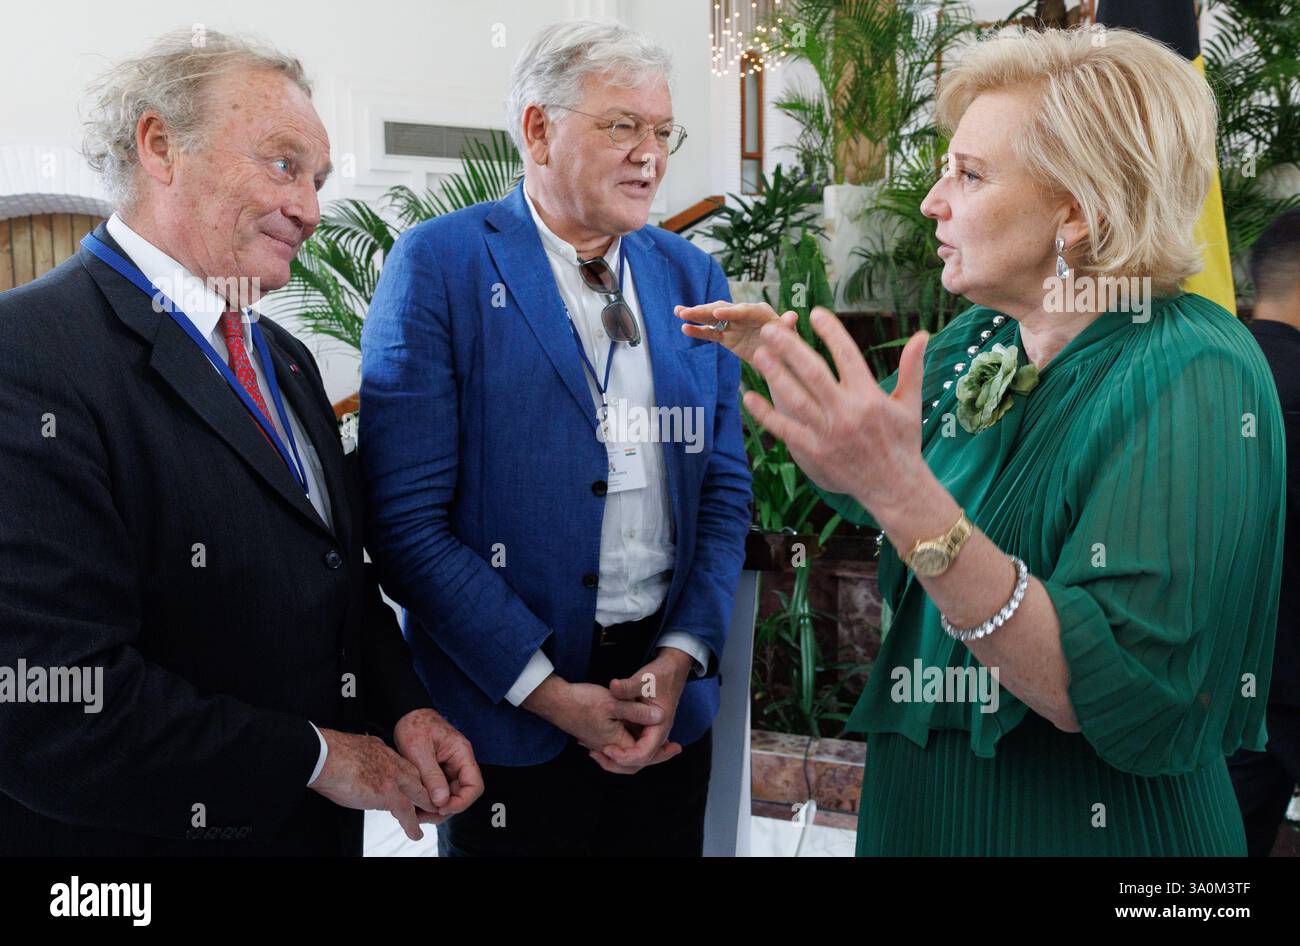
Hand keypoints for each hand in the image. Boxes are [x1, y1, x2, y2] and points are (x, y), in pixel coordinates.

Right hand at [309, 728, 435, 840]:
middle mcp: (391, 761)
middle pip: (415, 777)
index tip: (409, 785)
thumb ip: (361, 756)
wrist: (323, 756)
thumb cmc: (328, 753)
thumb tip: (359, 766)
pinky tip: (416, 834)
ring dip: (424, 807)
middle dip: (422, 790)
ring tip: (430, 817)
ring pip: (417, 793)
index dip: (407, 776)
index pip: (401, 764)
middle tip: (428, 802)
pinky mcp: (388, 793)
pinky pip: (407, 812)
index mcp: (381, 748)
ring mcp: (392, 777)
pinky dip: (412, 825)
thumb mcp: (350, 748)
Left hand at [393, 707, 483, 824]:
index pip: (474, 785)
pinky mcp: (438, 772)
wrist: (406, 713)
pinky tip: (414, 804)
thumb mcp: (419, 750)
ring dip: (435, 807)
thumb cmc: (414, 725)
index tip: (442, 808)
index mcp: (461, 754)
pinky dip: (428, 800)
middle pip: (462, 794)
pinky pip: (438, 791)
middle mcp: (459, 763)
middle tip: (423, 816)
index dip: (462, 802)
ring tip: (415, 812)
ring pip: (449, 796)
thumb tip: (442, 802)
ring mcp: (449, 768)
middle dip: (445, 809)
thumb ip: (432, 776)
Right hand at [523, 675, 664, 758]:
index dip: (660, 753)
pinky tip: (636, 731)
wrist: (555, 700)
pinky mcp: (595, 734)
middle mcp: (607, 746)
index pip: (642, 756)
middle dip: (654, 756)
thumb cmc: (582, 701)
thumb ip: (638, 710)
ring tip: (659, 743)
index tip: (675, 747)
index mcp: (616, 741)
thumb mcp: (613, 701)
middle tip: (673, 749)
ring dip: (641, 750)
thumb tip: (660, 716)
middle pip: (634, 761)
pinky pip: (616, 744)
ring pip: (625, 752)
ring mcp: (599, 742)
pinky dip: (629, 743)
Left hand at [590, 648, 692, 773]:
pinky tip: (601, 744)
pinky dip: (618, 750)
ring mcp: (650, 733)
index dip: (624, 756)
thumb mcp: (644, 679)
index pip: (643, 754)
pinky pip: (632, 747)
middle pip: (638, 762)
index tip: (606, 748)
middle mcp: (657, 735)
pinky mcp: (644, 729)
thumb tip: (613, 686)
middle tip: (594, 754)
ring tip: (594, 753)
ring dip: (616, 759)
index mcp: (659, 727)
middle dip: (616, 763)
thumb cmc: (659, 675)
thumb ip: (628, 686)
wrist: (671, 670)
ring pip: (635, 758)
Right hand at [675, 300, 798, 364]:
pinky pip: (710, 333)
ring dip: (696, 315)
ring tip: (679, 312)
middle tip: (689, 311)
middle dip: (706, 310)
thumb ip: (788, 327)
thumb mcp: (791, 339)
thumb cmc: (789, 347)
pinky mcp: (726, 337)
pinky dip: (698, 331)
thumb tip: (792, 315)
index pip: (745, 311)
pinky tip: (685, 329)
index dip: (732, 312)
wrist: (781, 360)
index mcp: (762, 313)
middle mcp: (745, 315)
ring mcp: (733, 325)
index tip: (718, 314)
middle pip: (723, 310)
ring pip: (712, 318)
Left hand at [744, 306, 931, 514]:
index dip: (830, 331)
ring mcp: (828, 433)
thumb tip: (923, 334)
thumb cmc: (903, 443)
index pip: (847, 355)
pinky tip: (749, 397)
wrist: (896, 488)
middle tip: (772, 328)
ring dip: (775, 375)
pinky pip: (785, 429)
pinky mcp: (814, 452)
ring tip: (760, 354)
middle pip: (814, 373)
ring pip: (795, 398)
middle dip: (791, 348)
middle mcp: (846, 412)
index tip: (815, 313)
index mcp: (869, 396)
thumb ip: (911, 367)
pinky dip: (766, 413)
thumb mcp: (909, 404)